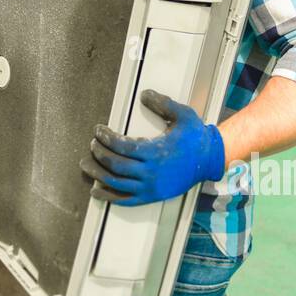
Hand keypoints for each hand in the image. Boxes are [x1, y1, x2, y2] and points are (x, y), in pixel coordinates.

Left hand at [81, 89, 225, 205]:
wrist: (210, 160)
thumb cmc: (195, 137)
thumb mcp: (182, 115)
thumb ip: (162, 104)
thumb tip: (144, 94)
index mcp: (156, 151)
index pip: (122, 146)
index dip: (106, 138)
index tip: (98, 131)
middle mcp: (151, 171)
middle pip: (115, 165)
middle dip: (99, 154)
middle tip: (92, 145)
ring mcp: (151, 187)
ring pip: (116, 183)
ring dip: (97, 174)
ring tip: (85, 165)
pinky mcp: (152, 196)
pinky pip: (126, 200)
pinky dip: (108, 197)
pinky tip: (96, 192)